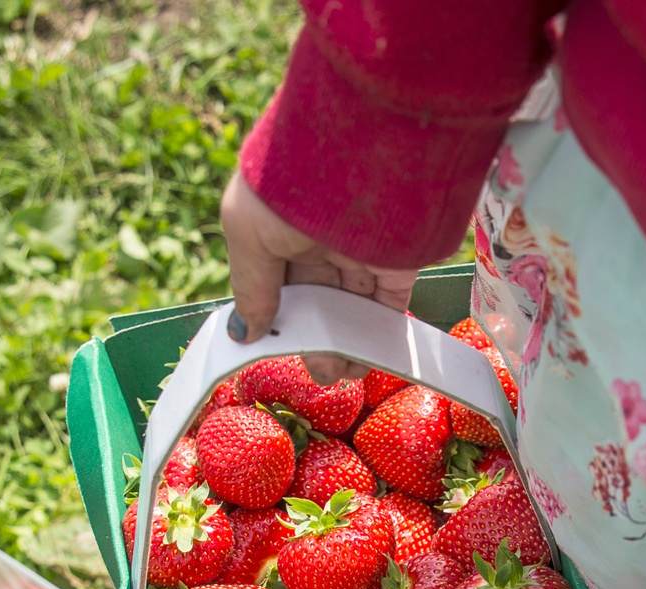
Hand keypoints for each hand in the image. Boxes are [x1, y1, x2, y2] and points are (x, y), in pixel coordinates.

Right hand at [220, 173, 416, 380]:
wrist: (357, 156)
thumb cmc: (287, 186)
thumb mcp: (247, 233)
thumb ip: (249, 288)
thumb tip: (245, 332)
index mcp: (279, 222)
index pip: (275, 278)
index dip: (274, 314)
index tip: (271, 345)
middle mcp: (320, 234)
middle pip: (317, 299)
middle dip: (315, 339)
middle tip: (315, 372)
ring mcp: (361, 248)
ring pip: (352, 309)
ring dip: (346, 346)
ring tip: (338, 375)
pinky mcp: (399, 260)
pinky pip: (388, 306)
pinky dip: (379, 336)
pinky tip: (366, 361)